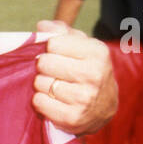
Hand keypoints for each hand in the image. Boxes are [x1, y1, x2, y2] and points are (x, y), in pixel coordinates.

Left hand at [32, 20, 117, 134]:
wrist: (103, 107)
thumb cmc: (87, 69)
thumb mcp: (82, 46)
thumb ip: (61, 31)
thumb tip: (41, 26)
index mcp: (97, 52)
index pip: (53, 43)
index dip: (50, 48)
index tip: (56, 54)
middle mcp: (93, 75)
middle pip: (44, 63)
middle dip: (43, 66)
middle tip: (51, 71)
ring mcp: (83, 98)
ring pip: (40, 83)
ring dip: (41, 84)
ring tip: (53, 86)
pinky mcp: (72, 117)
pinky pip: (39, 102)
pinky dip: (40, 100)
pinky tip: (51, 100)